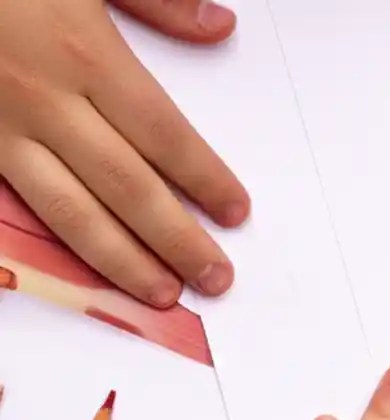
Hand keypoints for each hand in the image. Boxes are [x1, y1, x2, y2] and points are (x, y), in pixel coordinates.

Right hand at [0, 0, 248, 307]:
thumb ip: (158, 0)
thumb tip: (221, 28)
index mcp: (86, 53)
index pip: (165, 135)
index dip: (205, 179)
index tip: (237, 212)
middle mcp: (44, 100)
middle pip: (127, 185)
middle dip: (177, 238)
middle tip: (217, 278)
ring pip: (67, 208)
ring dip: (120, 258)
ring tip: (161, 291)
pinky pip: (9, 203)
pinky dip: (46, 244)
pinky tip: (77, 274)